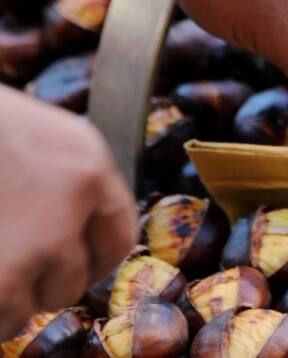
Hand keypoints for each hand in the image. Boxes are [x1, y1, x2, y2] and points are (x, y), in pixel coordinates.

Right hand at [0, 85, 136, 338]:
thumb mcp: (36, 137)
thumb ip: (63, 183)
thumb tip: (71, 236)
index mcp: (86, 166)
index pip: (117, 238)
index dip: (91, 260)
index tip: (71, 268)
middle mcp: (71, 206)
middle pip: (72, 282)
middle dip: (37, 283)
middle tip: (2, 262)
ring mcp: (32, 244)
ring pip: (26, 309)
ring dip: (0, 300)